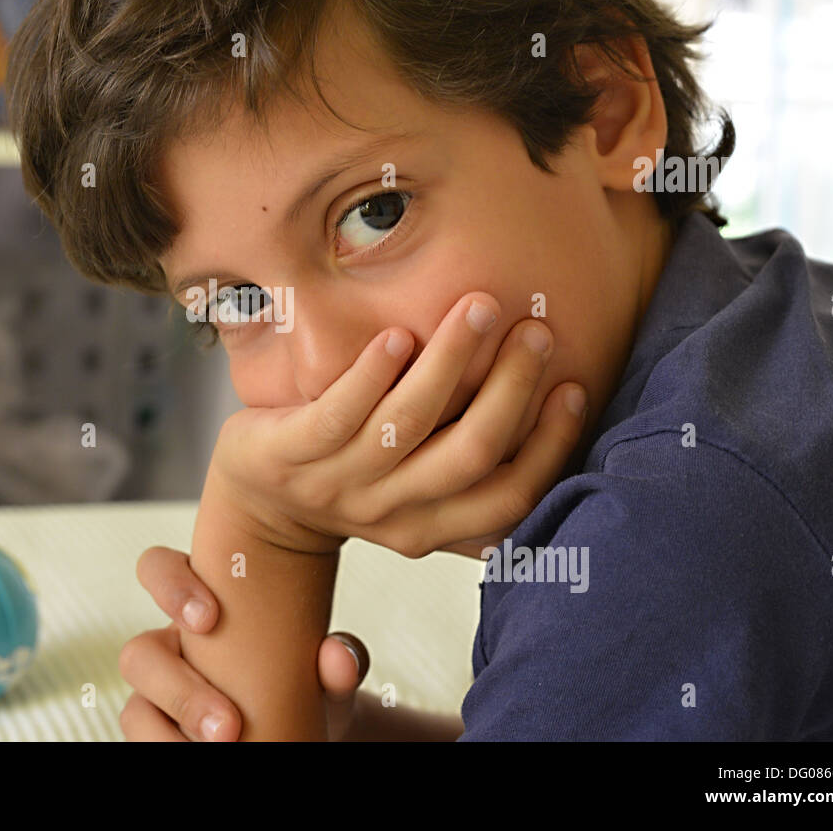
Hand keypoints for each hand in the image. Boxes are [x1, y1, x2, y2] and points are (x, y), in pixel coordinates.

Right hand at [118, 546, 368, 740]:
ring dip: (171, 735)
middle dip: (179, 690)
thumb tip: (338, 657)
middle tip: (229, 727)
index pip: (158, 569)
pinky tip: (204, 756)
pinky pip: (144, 742)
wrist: (308, 731)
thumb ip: (336, 661)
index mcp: (199, 604)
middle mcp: (169, 648)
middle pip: (138, 654)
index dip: (169, 586)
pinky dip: (171, 749)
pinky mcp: (160, 732)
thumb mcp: (329, 674)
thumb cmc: (311, 684)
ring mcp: (159, 696)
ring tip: (224, 750)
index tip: (209, 618)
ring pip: (136, 709)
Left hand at [208, 292, 588, 558]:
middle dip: (510, 388)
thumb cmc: (354, 474)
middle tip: (534, 330)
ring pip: (408, 424)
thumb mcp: (414, 488)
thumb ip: (467, 459)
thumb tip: (552, 400)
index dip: (549, 445)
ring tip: (478, 307)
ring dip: (450, 362)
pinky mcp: (291, 453)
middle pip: (470, 454)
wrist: (259, 497)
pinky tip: (398, 335)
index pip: (510, 496)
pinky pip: (338, 413)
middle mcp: (391, 510)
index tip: (572, 386)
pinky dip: (372, 374)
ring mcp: (339, 483)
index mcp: (433, 525)